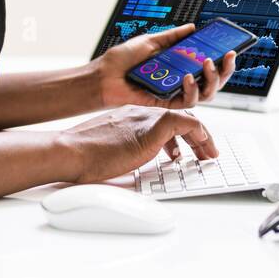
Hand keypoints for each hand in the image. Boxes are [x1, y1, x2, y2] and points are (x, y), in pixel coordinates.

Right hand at [57, 105, 217, 182]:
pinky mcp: (151, 128)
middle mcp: (140, 113)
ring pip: (187, 119)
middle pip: (178, 118)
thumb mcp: (108, 149)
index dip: (179, 135)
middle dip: (196, 137)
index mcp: (129, 116)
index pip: (162, 120)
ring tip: (208, 155)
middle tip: (205, 153)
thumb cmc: (81, 156)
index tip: (184, 151)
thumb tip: (129, 164)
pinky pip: (186, 123)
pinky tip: (204, 148)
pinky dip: (200, 134)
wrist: (70, 152)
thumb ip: (123, 150)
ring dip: (202, 138)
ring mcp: (146, 118)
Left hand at [95, 23, 237, 111]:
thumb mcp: (151, 41)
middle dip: (225, 70)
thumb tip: (193, 27)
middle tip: (227, 56)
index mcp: (179, 66)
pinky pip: (186, 102)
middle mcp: (181, 82)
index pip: (208, 66)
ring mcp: (175, 94)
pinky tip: (187, 77)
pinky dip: (191, 90)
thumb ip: (173, 37)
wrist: (104, 76)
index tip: (232, 48)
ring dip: (211, 79)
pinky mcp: (166, 104)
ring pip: (206, 94)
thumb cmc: (122, 60)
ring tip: (208, 64)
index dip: (223, 60)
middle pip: (213, 82)